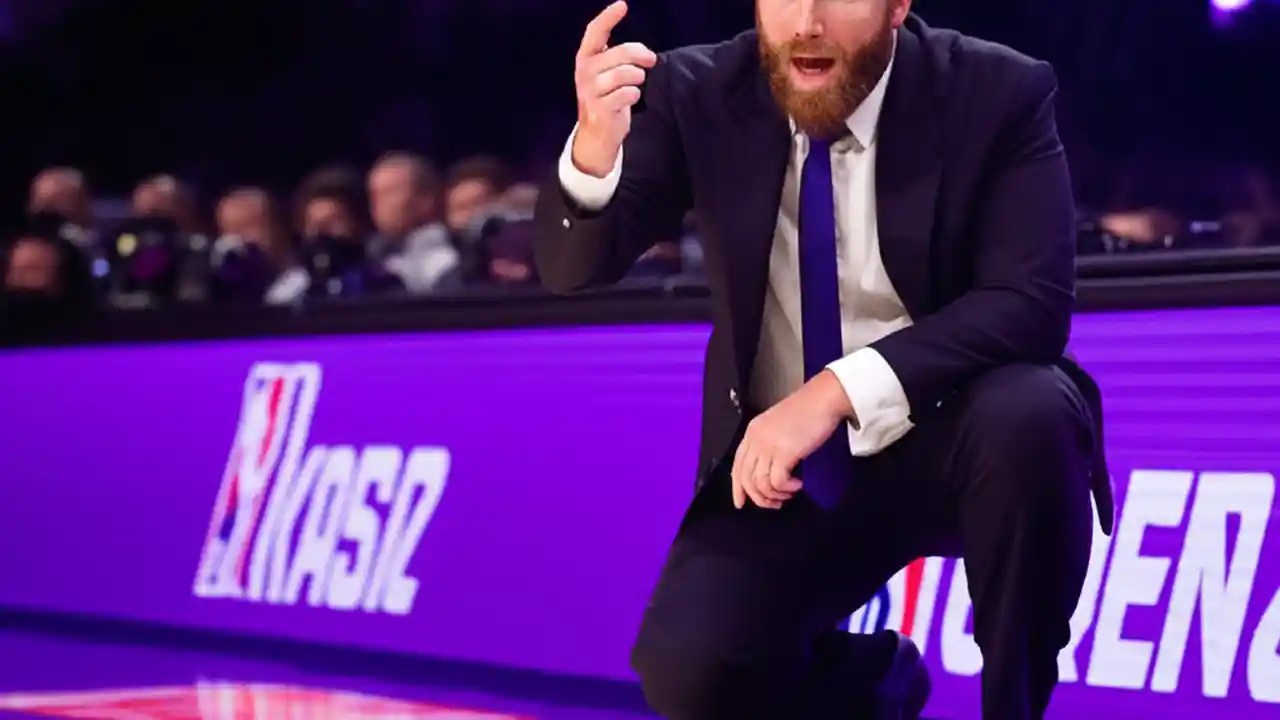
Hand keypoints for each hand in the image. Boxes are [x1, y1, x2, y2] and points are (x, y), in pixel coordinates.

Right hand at [572, 1, 656, 176]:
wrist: (597, 131)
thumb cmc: (607, 95)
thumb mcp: (607, 71)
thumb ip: (619, 56)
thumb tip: (645, 54)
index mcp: (586, 57)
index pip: (595, 32)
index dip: (608, 17)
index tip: (622, 5)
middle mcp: (585, 71)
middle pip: (622, 53)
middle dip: (642, 55)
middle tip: (651, 60)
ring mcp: (591, 90)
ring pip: (627, 74)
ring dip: (638, 78)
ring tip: (635, 84)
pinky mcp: (601, 107)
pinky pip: (629, 93)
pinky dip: (634, 95)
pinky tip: (630, 98)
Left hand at [731, 370, 853, 509]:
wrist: (823, 398)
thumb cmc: (808, 410)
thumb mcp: (779, 426)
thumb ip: (770, 443)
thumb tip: (771, 470)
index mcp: (752, 432)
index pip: (737, 466)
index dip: (737, 487)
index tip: (741, 502)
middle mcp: (756, 439)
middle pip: (745, 478)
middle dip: (758, 497)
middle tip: (774, 504)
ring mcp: (768, 446)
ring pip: (759, 484)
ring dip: (774, 495)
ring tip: (788, 494)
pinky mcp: (783, 452)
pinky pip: (777, 482)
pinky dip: (786, 489)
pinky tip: (797, 485)